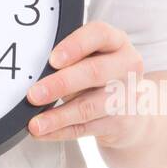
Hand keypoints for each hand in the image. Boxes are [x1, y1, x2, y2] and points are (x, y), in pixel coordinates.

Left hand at [25, 21, 143, 145]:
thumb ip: (69, 59)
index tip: (52, 59)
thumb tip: (33, 72)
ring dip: (58, 116)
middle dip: (60, 84)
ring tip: (35, 123)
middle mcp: (127, 66)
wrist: (133, 112)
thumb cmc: (101, 77)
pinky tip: (43, 132)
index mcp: (117, 42)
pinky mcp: (122, 123)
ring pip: (89, 107)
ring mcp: (128, 96)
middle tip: (33, 94)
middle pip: (94, 72)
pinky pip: (86, 128)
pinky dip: (61, 131)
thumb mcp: (89, 58)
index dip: (75, 46)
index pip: (99, 34)